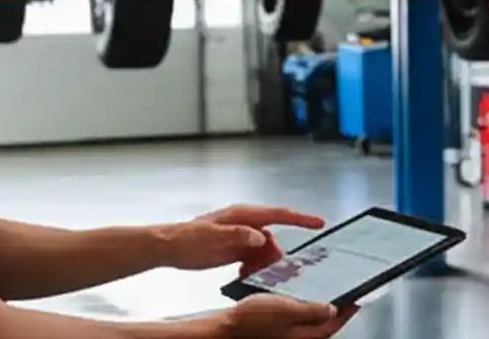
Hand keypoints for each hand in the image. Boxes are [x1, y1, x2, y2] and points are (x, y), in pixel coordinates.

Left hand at [159, 204, 325, 274]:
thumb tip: (261, 236)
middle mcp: (244, 224)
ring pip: (264, 250)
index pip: (278, 215)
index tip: (319, 223)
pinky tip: (243, 274)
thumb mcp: (213, 237)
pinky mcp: (234, 249)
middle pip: (273, 237)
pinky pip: (253, 258)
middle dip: (275, 254)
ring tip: (251, 273)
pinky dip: (253, 267)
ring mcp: (240, 236)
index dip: (301, 219)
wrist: (169, 247)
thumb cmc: (188, 238)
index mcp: (242, 215)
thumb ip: (238, 235)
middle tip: (273, 269)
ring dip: (263, 263)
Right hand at [218, 294, 358, 338]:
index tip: (359, 295)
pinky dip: (303, 306)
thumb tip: (333, 309)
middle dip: (336, 307)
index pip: (335, 322)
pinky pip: (298, 317)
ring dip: (318, 305)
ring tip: (323, 289)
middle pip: (325, 323)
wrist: (227, 327)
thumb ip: (311, 310)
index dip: (349, 308)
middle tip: (344, 291)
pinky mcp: (279, 328)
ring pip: (311, 320)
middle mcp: (300, 336)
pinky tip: (298, 293)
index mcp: (306, 335)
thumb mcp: (285, 309)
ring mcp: (289, 333)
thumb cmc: (252, 319)